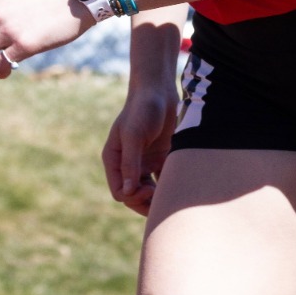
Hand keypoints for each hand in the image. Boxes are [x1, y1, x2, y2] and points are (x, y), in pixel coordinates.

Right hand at [102, 84, 176, 214]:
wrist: (160, 91)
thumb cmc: (143, 109)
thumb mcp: (134, 135)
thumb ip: (130, 163)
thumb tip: (127, 192)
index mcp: (115, 160)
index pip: (120, 192)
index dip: (133, 197)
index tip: (148, 190)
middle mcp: (128, 164)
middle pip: (134, 195)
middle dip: (146, 202)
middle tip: (164, 203)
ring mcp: (144, 162)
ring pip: (148, 190)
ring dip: (158, 197)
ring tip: (173, 197)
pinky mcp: (160, 158)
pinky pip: (163, 179)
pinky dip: (169, 185)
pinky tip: (181, 185)